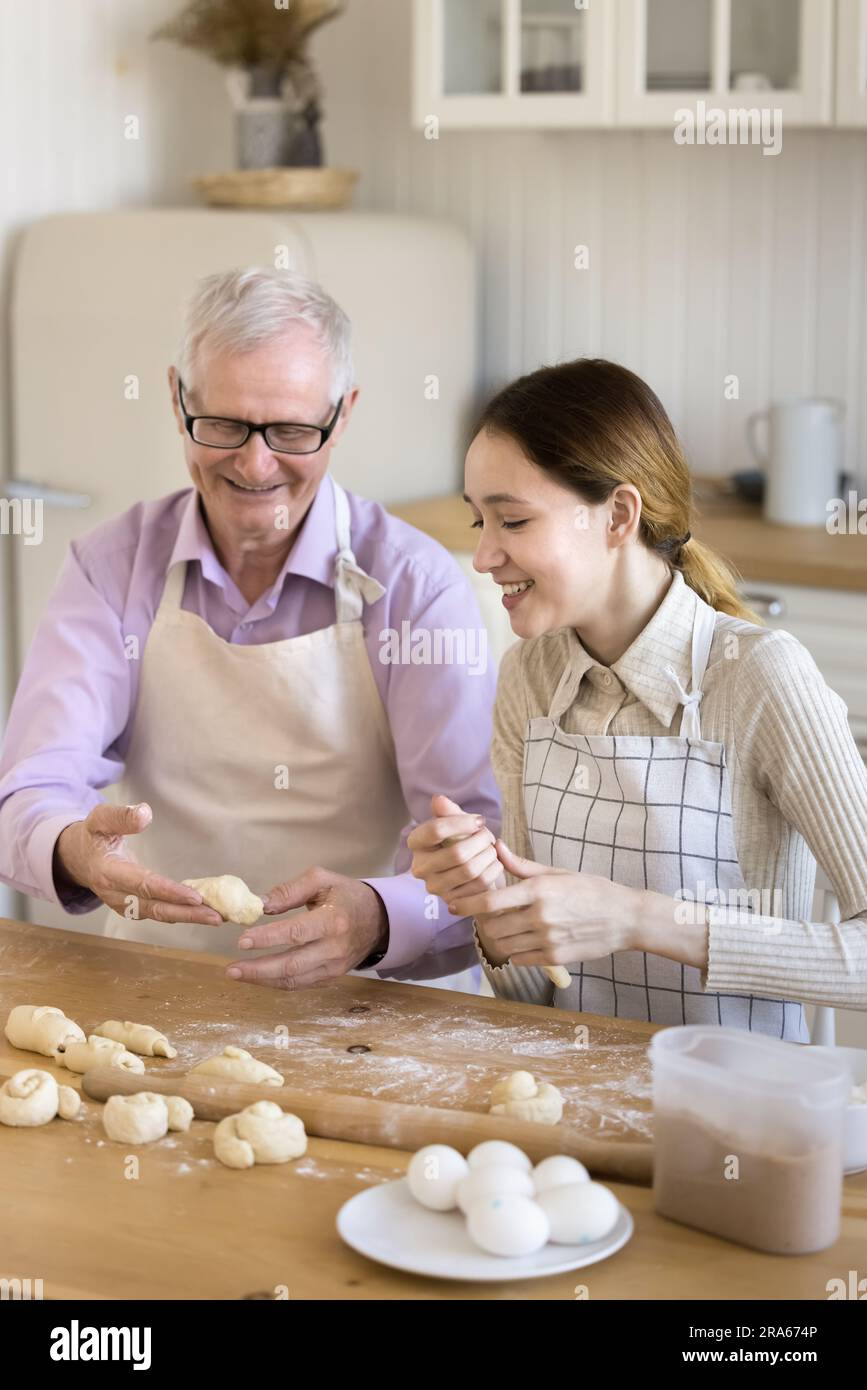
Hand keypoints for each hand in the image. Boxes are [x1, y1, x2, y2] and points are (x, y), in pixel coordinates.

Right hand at [53, 803, 222, 925]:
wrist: (77, 858)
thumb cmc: (93, 835)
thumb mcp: (100, 819)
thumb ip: (121, 816)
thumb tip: (145, 813)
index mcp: (108, 872)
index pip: (143, 884)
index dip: (169, 891)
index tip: (195, 896)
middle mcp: (116, 894)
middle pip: (155, 908)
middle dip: (186, 914)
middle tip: (216, 916)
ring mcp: (124, 905)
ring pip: (159, 914)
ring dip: (188, 917)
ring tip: (217, 917)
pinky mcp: (132, 908)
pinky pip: (159, 912)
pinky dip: (181, 914)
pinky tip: (203, 912)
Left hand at [224, 868, 387, 989]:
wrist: (378, 920)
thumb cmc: (346, 896)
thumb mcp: (322, 880)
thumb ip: (290, 890)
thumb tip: (261, 905)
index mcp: (333, 920)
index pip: (296, 933)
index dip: (268, 938)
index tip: (242, 940)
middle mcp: (334, 948)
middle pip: (292, 965)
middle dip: (259, 969)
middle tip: (231, 969)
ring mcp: (334, 968)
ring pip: (294, 980)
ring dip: (262, 980)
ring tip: (237, 974)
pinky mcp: (331, 978)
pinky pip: (300, 985)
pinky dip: (276, 983)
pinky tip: (258, 976)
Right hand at [407, 794, 502, 903]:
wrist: (473, 871)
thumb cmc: (463, 842)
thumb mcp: (458, 824)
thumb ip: (449, 812)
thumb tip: (438, 799)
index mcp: (416, 843)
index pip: (436, 830)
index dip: (462, 823)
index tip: (479, 820)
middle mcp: (419, 867)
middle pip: (457, 853)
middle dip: (481, 841)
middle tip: (489, 836)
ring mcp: (434, 887)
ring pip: (470, 870)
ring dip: (489, 856)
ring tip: (492, 849)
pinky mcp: (452, 902)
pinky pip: (480, 884)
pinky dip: (493, 870)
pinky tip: (495, 864)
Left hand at [452, 841, 640, 968]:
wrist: (624, 918)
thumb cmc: (590, 890)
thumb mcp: (557, 873)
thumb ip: (522, 865)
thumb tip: (496, 847)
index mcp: (539, 890)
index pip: (490, 900)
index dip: (466, 904)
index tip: (453, 906)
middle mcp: (540, 915)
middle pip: (492, 927)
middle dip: (486, 923)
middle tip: (490, 918)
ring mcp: (548, 939)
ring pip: (505, 945)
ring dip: (501, 938)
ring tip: (510, 929)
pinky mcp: (555, 957)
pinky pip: (520, 959)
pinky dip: (517, 952)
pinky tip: (526, 942)